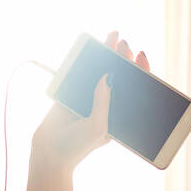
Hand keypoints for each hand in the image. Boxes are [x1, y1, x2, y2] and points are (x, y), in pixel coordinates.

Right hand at [31, 30, 150, 170]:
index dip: (141, 73)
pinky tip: (91, 48)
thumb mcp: (98, 125)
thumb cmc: (78, 145)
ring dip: (107, 54)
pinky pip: (81, 72)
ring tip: (113, 38)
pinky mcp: (73, 91)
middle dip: (124, 59)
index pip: (136, 91)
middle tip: (126, 45)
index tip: (142, 57)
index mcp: (120, 115)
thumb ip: (104, 100)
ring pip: (101, 70)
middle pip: (120, 77)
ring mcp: (90, 96)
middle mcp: (107, 103)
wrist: (49, 152)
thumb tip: (109, 73)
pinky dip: (86, 60)